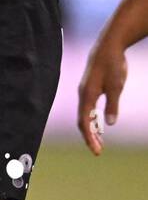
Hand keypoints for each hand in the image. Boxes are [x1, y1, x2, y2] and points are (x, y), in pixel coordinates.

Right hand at [77, 36, 126, 155]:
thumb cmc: (112, 66)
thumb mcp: (116, 86)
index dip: (90, 137)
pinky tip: (100, 126)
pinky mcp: (90, 89)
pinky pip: (88, 109)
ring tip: (100, 142)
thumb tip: (110, 124)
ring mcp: (85, 92)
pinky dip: (92, 120)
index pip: (85, 122)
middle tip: (98, 151)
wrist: (108, 47)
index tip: (96, 151)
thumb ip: (112, 105)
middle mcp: (83, 95)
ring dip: (91, 130)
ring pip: (85, 115)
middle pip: (83, 121)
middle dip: (89, 137)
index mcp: (87, 95)